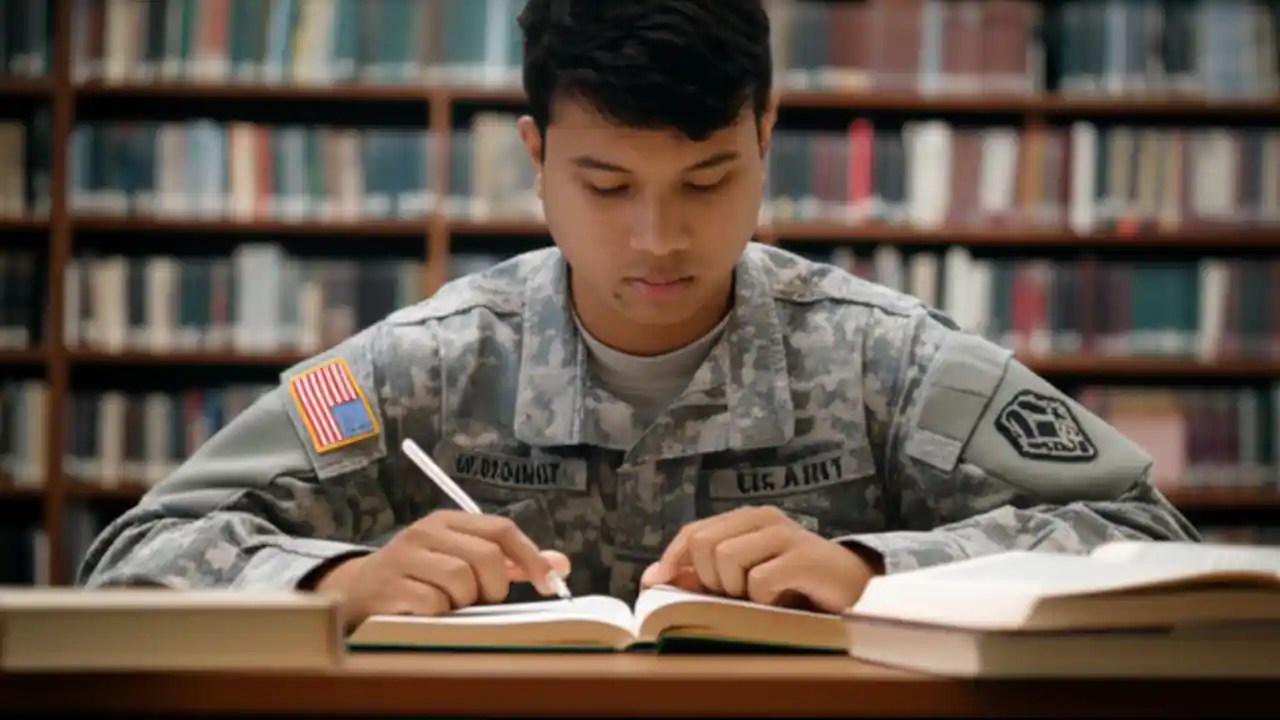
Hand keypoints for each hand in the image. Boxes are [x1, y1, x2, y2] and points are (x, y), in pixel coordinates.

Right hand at [309, 510, 570, 630]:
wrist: (357, 593)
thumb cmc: (422, 577)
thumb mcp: (462, 559)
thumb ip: (510, 562)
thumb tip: (560, 564)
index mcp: (447, 521)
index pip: (500, 529)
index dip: (530, 556)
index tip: (548, 584)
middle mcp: (425, 532)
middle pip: (486, 556)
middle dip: (494, 586)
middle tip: (482, 598)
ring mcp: (404, 558)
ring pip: (461, 580)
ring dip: (464, 602)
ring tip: (449, 604)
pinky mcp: (388, 587)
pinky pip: (435, 605)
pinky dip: (440, 615)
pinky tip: (427, 613)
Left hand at [639, 506, 878, 612]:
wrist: (854, 591)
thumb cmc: (793, 586)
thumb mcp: (743, 579)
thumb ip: (702, 575)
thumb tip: (652, 576)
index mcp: (746, 520)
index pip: (694, 531)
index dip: (672, 558)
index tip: (656, 583)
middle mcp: (764, 519)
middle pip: (704, 543)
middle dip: (710, 578)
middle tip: (737, 594)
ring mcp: (786, 535)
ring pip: (727, 559)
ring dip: (738, 590)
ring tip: (763, 596)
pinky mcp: (805, 558)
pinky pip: (759, 581)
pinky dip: (764, 600)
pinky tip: (784, 600)